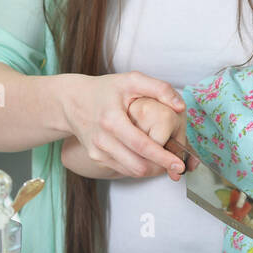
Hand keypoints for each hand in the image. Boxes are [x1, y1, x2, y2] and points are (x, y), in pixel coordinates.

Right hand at [58, 72, 185, 178]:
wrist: (72, 101)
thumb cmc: (105, 90)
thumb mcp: (131, 80)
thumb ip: (159, 88)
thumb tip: (180, 107)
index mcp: (112, 120)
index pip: (141, 145)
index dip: (162, 157)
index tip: (179, 163)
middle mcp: (102, 139)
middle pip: (138, 165)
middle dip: (160, 168)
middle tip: (176, 164)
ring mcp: (98, 151)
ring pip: (132, 172)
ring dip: (152, 170)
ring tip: (166, 161)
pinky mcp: (96, 158)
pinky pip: (123, 170)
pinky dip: (139, 167)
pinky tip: (149, 158)